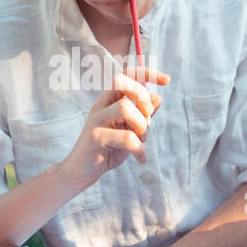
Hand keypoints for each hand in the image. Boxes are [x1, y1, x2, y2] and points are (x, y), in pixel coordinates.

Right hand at [57, 66, 169, 194]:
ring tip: (141, 140)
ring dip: (142, 125)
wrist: (79, 173)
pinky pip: (126, 137)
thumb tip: (158, 97)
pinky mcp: (95, 138)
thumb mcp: (129, 131)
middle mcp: (101, 107)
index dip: (147, 73)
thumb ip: (142, 116)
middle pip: (121, 83)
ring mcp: (96, 121)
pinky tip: (140, 158)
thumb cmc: (106, 151)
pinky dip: (139, 149)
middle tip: (147, 118)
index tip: (166, 80)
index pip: (126, 75)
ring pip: (125, 108)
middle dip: (142, 97)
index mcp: (108, 102)